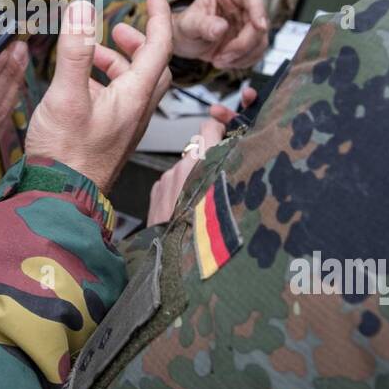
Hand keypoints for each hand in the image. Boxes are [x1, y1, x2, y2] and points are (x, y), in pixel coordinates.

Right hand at [25, 0, 173, 192]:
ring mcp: (125, 124)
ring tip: (91, 52)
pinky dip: (106, 82)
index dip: (159, 15)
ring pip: (134, 83)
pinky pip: (119, 100)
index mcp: (134, 96)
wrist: (60, 197)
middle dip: (139, 40)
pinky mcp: (111, 135)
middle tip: (118, 27)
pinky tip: (82, 84)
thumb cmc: (67, 156)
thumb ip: (76, 50)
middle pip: (152, 65)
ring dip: (118, 61)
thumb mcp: (67, 95)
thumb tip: (83, 10)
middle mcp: (136, 110)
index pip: (159, 45)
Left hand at [147, 86, 256, 225]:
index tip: (225, 132)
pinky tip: (187, 211)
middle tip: (218, 180)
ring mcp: (166, 179)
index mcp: (204, 164)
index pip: (210, 129)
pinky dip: (179, 192)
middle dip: (209, 161)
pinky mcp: (156, 191)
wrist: (175, 260)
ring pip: (185, 170)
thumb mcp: (231, 197)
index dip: (219, 129)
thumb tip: (232, 152)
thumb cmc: (207, 233)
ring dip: (193, 180)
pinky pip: (171, 184)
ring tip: (203, 206)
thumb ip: (231, 170)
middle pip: (200, 152)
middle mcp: (183, 167)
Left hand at [171, 0, 269, 69]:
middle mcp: (241, 6)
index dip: (258, 11)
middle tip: (223, 56)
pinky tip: (227, 61)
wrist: (186, 42)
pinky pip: (256, 53)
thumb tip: (220, 27)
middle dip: (242, 45)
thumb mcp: (188, 25)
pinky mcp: (249, 40)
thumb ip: (202, 25)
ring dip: (241, 56)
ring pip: (260, 41)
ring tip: (220, 60)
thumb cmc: (186, 27)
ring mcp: (247, 24)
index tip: (259, 26)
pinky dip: (242, 61)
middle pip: (258, 24)